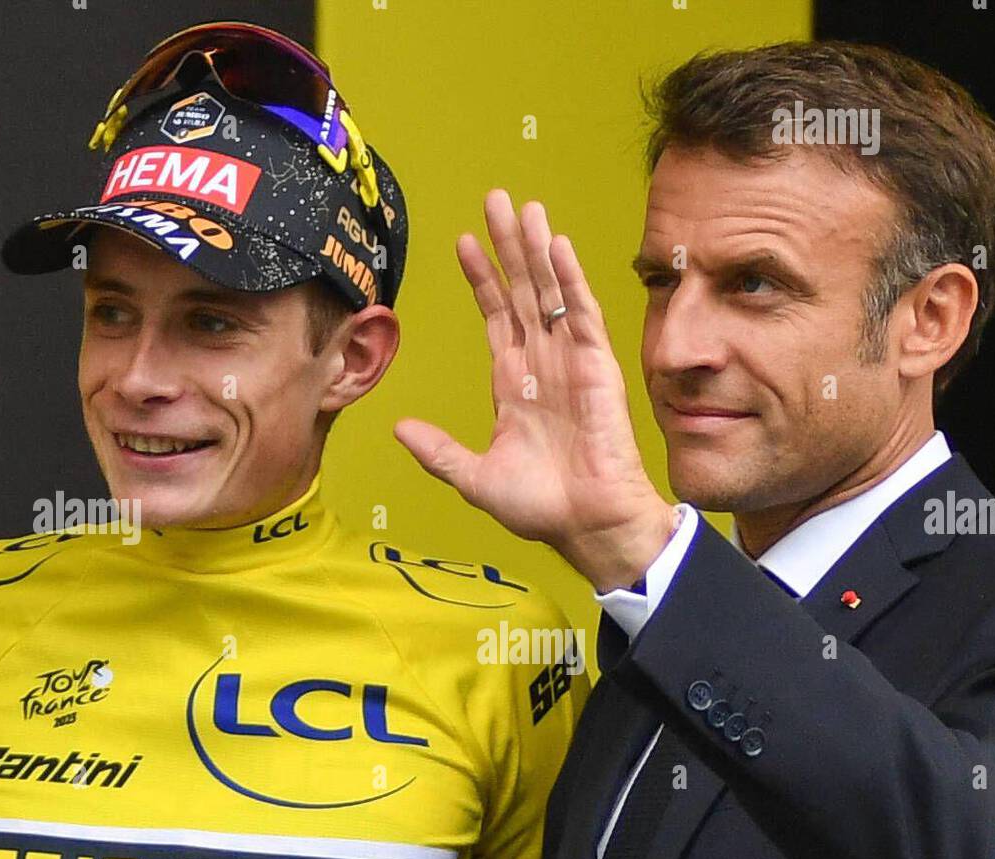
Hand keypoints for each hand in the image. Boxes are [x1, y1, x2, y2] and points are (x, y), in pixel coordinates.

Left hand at [394, 190, 676, 591]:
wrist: (586, 523)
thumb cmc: (540, 507)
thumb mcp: (474, 477)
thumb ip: (438, 450)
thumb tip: (399, 428)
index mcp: (513, 385)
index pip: (496, 317)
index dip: (481, 280)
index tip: (464, 243)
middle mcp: (541, 364)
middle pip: (521, 291)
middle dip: (507, 246)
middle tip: (495, 199)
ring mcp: (570, 361)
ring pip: (550, 292)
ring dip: (537, 249)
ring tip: (524, 207)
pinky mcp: (596, 366)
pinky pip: (581, 314)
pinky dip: (569, 279)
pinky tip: (557, 246)